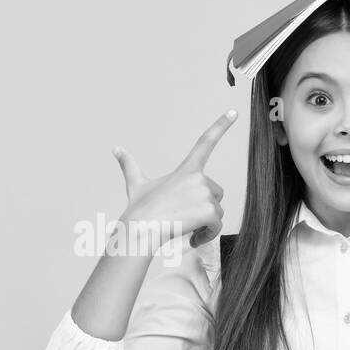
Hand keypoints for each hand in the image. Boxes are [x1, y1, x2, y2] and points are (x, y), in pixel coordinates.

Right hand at [113, 110, 234, 248]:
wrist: (140, 229)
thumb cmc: (139, 209)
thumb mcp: (136, 184)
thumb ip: (129, 165)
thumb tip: (115, 149)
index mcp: (186, 169)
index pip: (205, 142)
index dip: (220, 125)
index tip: (234, 112)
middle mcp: (198, 177)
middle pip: (215, 194)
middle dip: (203, 207)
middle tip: (183, 216)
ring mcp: (205, 193)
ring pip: (216, 212)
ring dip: (204, 223)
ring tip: (184, 226)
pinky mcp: (209, 210)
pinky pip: (217, 226)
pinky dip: (207, 235)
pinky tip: (191, 238)